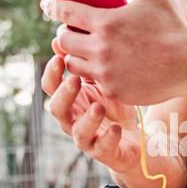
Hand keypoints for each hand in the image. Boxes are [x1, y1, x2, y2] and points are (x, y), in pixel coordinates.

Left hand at [39, 0, 186, 102]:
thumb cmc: (173, 24)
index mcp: (107, 22)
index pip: (66, 12)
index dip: (52, 6)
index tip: (46, 4)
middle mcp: (101, 50)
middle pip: (63, 40)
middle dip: (65, 32)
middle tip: (73, 29)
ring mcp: (106, 73)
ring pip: (73, 63)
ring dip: (76, 53)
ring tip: (87, 47)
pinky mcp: (113, 90)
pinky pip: (92, 80)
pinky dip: (95, 71)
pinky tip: (104, 64)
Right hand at [41, 50, 141, 174]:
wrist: (136, 137)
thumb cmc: (114, 103)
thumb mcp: (101, 79)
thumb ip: (84, 62)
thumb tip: (62, 35)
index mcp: (70, 100)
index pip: (51, 87)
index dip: (52, 74)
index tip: (60, 58)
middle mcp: (73, 120)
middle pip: (58, 110)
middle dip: (65, 95)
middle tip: (75, 80)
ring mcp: (87, 139)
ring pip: (78, 132)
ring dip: (87, 120)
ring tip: (98, 107)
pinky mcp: (105, 153)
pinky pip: (103, 149)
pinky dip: (108, 139)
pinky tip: (116, 129)